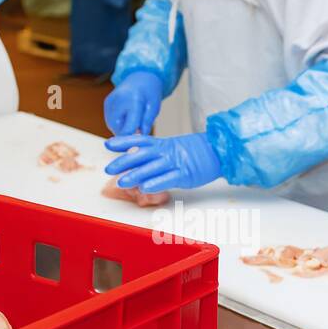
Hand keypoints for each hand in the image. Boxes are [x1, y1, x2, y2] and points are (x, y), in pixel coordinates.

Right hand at [104, 70, 161, 136]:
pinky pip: (111, 121)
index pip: (128, 129)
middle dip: (129, 134)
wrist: (140, 75)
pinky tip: (128, 115)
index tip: (138, 145)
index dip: (133, 140)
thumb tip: (140, 139)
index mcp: (133, 100)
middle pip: (119, 130)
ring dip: (123, 129)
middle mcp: (118, 101)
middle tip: (139, 128)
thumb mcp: (154, 107)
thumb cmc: (149, 91)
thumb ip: (146, 124)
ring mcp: (110, 102)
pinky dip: (119, 123)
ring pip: (114, 127)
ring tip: (134, 119)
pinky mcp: (106, 104)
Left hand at [104, 133, 222, 192]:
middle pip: (141, 155)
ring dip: (135, 175)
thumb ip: (156, 152)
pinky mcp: (185, 174)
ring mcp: (176, 163)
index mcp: (164, 144)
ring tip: (121, 182)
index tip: (108, 144)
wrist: (219, 151)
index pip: (140, 140)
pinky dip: (155, 183)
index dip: (123, 141)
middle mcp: (167, 152)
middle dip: (124, 161)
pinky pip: (168, 179)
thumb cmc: (196, 152)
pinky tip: (144, 188)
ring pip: (152, 168)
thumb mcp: (173, 147)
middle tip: (109, 168)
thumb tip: (136, 154)